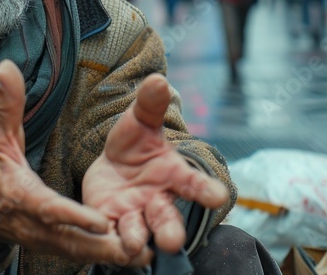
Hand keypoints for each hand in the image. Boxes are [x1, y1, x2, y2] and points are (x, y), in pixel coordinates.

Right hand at [0, 61, 147, 265]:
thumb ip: (7, 102)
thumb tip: (6, 67)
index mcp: (20, 194)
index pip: (48, 209)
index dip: (73, 216)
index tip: (99, 220)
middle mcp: (32, 223)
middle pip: (69, 239)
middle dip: (100, 246)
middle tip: (132, 247)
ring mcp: (41, 239)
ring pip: (77, 251)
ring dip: (107, 255)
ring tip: (141, 256)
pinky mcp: (50, 246)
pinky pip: (77, 253)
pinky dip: (102, 256)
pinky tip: (131, 257)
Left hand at [82, 74, 228, 259]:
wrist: (111, 168)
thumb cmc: (135, 145)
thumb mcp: (140, 121)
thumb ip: (150, 104)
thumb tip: (158, 80)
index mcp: (173, 175)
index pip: (194, 184)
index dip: (205, 191)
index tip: (216, 196)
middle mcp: (159, 202)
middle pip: (169, 220)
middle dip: (171, 231)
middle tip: (173, 240)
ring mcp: (136, 218)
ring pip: (141, 234)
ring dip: (137, 240)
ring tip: (134, 245)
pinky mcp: (111, 226)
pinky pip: (112, 240)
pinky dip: (111, 246)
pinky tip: (109, 247)